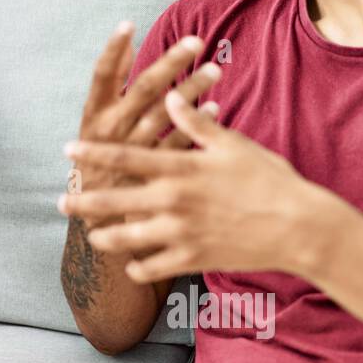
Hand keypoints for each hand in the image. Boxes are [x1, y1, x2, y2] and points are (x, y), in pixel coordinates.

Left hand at [60, 90, 357, 282]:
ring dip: (106, 238)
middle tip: (61, 203)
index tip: (68, 149)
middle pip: (115, 201)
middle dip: (84, 202)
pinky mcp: (193, 259)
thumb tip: (170, 95)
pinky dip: (139, 268)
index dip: (94, 152)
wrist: (301, 226)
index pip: (126, 156)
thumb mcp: (232, 144)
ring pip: (128, 240)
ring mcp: (182, 233)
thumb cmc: (269, 179)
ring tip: (94, 236)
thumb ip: (195, 122)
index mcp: (181, 168)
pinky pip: (154, 267)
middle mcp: (175, 201)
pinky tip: (132, 266)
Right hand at [74, 22, 222, 203]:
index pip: (102, 74)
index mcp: (94, 113)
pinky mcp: (152, 170)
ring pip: (166, 114)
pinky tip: (216, 108)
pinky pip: (179, 143)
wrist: (96, 209)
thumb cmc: (99, 152)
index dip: (113, 49)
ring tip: (214, 71)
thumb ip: (113, 81)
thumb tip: (128, 40)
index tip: (128, 23)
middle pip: (143, 89)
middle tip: (196, 42)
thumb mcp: (97, 117)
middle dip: (170, 63)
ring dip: (191, 90)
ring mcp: (133, 150)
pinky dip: (197, 125)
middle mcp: (111, 128)